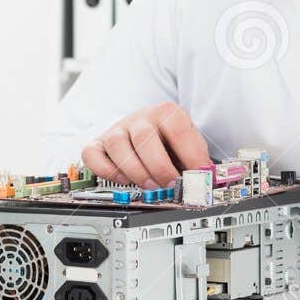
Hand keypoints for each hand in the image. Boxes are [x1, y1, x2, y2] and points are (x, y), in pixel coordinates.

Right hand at [81, 102, 211, 188]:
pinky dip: (107, 170)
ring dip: (135, 171)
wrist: (147, 130)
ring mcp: (117, 129)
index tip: (197, 177)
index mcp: (166, 112)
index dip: (190, 156)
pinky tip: (123, 179)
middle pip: (145, 138)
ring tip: (149, 186)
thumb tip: (208, 180)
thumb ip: (197, 159)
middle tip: (170, 186)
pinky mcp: (99, 143)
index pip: (178, 130)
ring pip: (117, 145)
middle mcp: (140, 118)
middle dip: (159, 168)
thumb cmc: (169, 142)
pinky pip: (92, 154)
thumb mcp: (188, 145)